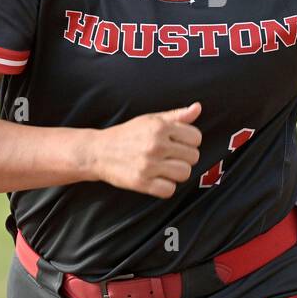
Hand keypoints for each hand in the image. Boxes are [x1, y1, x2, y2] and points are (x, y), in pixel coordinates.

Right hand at [83, 102, 202, 198]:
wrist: (98, 152)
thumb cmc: (129, 134)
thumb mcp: (151, 120)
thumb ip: (176, 115)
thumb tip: (198, 107)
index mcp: (160, 127)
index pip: (196, 137)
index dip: (189, 141)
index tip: (177, 144)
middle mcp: (155, 144)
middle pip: (193, 157)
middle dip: (184, 158)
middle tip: (169, 157)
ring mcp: (148, 164)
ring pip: (184, 173)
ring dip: (176, 173)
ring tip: (164, 168)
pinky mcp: (141, 182)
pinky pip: (169, 190)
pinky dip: (166, 187)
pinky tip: (157, 179)